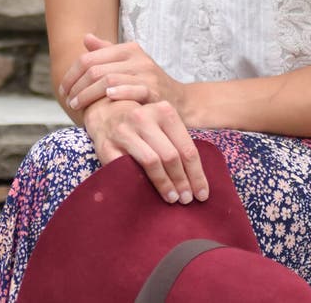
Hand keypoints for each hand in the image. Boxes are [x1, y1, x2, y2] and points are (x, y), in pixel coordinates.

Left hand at [59, 34, 183, 113]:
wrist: (181, 101)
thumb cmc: (150, 83)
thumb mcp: (130, 64)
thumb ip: (107, 52)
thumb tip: (86, 38)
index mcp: (128, 49)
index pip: (90, 57)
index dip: (72, 74)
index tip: (64, 89)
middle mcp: (137, 58)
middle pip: (95, 69)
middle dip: (77, 87)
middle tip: (69, 101)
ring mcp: (146, 74)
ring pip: (108, 80)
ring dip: (88, 95)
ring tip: (77, 107)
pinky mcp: (155, 91)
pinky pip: (132, 90)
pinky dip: (116, 93)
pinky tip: (105, 100)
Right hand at [84, 97, 208, 204]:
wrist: (107, 115)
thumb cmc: (144, 125)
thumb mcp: (163, 125)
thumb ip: (178, 144)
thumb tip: (197, 181)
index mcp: (164, 111)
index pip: (187, 148)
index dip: (196, 174)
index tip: (202, 194)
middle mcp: (144, 117)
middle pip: (171, 156)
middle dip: (182, 181)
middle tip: (187, 199)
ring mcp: (124, 131)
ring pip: (151, 162)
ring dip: (164, 184)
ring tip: (173, 198)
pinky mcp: (107, 146)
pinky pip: (127, 170)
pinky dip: (140, 184)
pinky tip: (148, 194)